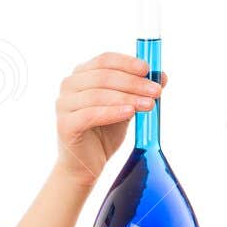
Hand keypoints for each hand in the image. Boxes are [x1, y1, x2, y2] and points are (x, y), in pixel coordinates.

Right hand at [53, 52, 163, 187]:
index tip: (148, 70)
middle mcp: (69, 85)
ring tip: (149, 104)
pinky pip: (91, 114)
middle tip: (156, 91)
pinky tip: (130, 113)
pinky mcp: (65, 124)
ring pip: (98, 94)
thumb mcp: (126, 108)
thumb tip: (162, 76)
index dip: (128, 62)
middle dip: (133, 82)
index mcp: (82, 74)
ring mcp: (64, 104)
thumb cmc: (104, 134)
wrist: (86, 166)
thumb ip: (138, 91)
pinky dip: (113, 112)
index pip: (105, 60)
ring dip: (127, 97)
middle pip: (104, 76)